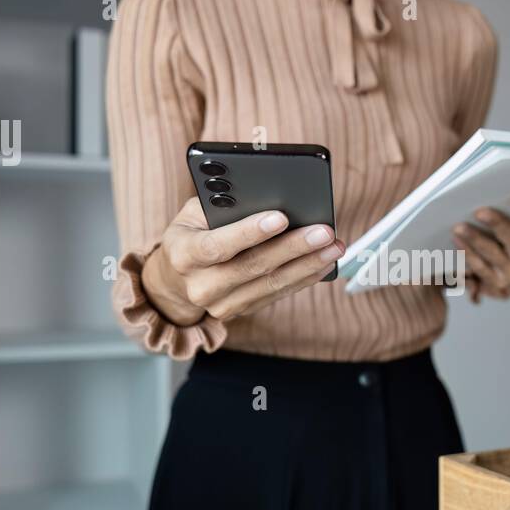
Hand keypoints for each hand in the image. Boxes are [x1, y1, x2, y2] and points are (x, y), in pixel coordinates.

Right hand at [141, 198, 344, 324]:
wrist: (175, 279)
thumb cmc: (192, 232)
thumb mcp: (194, 213)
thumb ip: (223, 204)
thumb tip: (269, 197)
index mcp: (182, 254)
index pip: (217, 246)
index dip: (249, 232)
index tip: (281, 217)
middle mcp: (199, 286)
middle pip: (252, 267)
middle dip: (293, 247)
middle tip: (324, 231)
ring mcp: (219, 305)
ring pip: (270, 285)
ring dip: (307, 265)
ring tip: (334, 246)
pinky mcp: (239, 312)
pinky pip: (276, 294)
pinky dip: (303, 278)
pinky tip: (324, 262)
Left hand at [451, 193, 509, 302]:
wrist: (495, 264)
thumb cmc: (502, 233)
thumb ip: (508, 209)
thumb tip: (495, 190)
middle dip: (498, 226)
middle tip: (480, 212)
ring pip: (495, 257)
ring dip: (476, 240)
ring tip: (459, 227)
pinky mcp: (498, 288)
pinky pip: (481, 269)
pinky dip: (468, 254)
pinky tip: (457, 241)